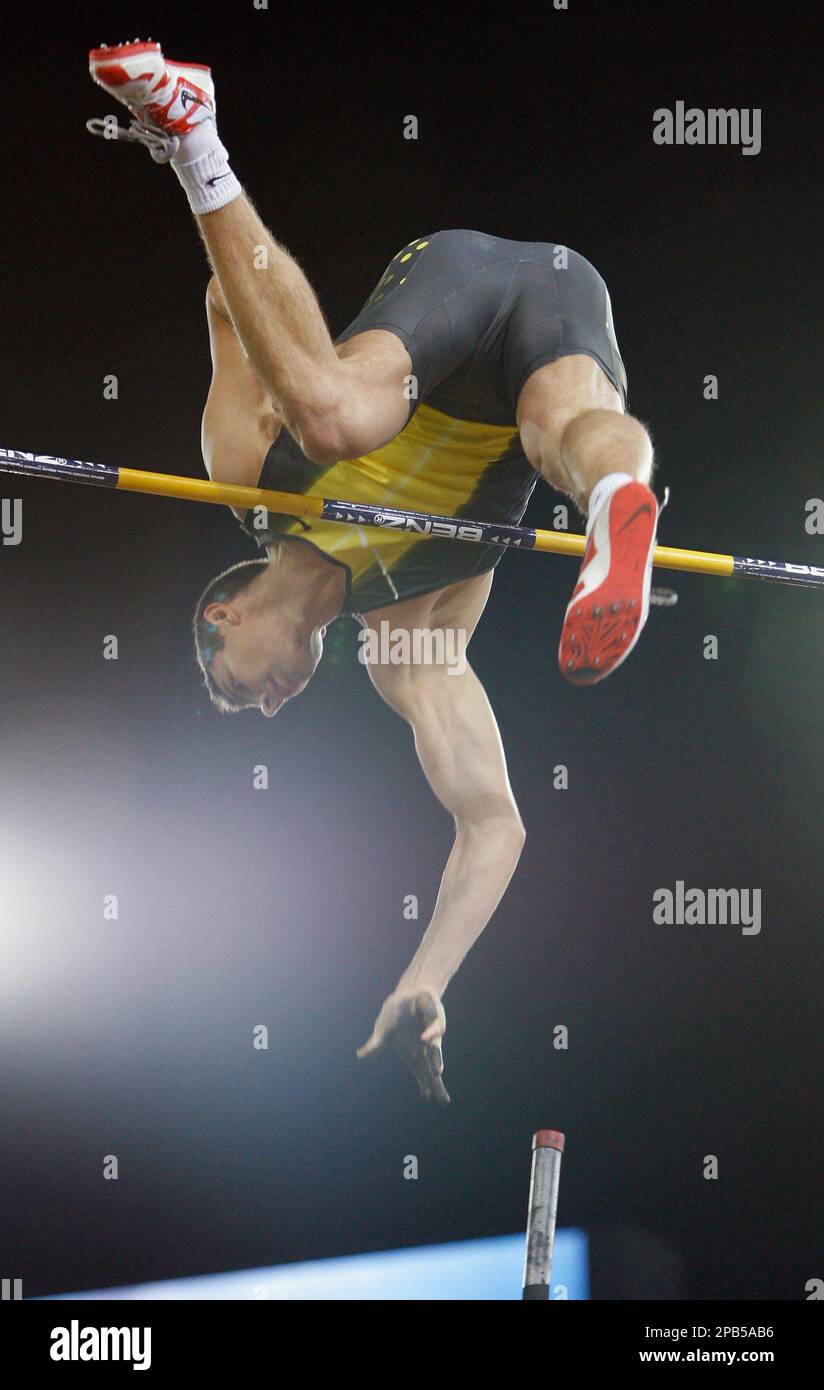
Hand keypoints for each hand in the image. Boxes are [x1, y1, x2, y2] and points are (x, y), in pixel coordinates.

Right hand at [357, 989, 449, 1104]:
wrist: (407, 992)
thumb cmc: (396, 1014)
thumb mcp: (383, 1030)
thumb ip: (375, 1045)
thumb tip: (359, 1056)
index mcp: (415, 1051)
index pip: (422, 1073)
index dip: (426, 1085)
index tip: (426, 1097)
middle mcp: (426, 1045)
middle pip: (432, 1067)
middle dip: (437, 1083)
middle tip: (444, 1100)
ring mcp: (432, 1030)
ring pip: (436, 1049)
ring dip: (436, 1060)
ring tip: (437, 1073)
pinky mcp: (434, 1015)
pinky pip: (434, 1026)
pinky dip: (430, 1033)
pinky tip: (424, 1039)